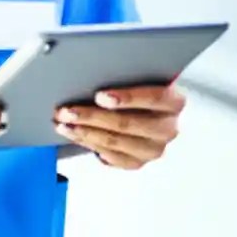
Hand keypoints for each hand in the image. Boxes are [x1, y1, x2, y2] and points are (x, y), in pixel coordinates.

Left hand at [54, 85, 185, 169]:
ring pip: (115, 142)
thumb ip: (124, 76)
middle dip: (92, 117)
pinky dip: (89, 144)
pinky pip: (111, 157)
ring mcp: (153, 148)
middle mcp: (168, 128)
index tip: (100, 95)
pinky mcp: (138, 162)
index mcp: (174, 102)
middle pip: (127, 123)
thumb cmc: (139, 88)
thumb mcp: (138, 77)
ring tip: (63, 124)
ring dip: (84, 132)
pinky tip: (74, 135)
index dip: (127, 98)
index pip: (154, 98)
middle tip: (68, 111)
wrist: (148, 111)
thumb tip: (90, 74)